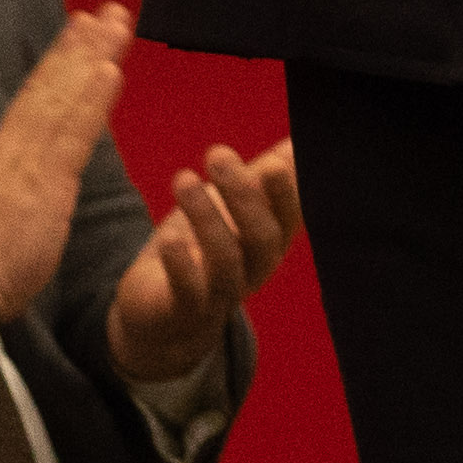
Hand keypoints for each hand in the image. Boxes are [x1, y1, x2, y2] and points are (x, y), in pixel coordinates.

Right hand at [0, 8, 127, 353]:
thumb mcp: (1, 213)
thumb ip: (21, 190)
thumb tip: (35, 185)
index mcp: (7, 154)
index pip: (38, 98)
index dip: (61, 62)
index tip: (81, 29)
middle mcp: (17, 145)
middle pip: (53, 85)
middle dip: (83, 45)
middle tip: (109, 10)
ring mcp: (31, 157)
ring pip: (64, 96)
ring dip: (92, 56)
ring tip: (114, 24)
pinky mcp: (45, 178)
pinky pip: (74, 130)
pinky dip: (92, 97)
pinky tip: (109, 69)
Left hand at [103, 138, 302, 387]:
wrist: (165, 318)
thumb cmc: (202, 251)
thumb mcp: (232, 210)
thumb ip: (263, 180)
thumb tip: (298, 143)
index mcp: (268, 241)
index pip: (289, 217)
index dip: (286, 191)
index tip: (274, 160)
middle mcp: (252, 270)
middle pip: (261, 237)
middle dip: (243, 194)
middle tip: (217, 153)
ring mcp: (219, 294)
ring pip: (225, 261)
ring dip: (206, 218)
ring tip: (184, 178)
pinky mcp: (183, 310)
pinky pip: (189, 293)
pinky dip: (181, 265)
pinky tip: (170, 239)